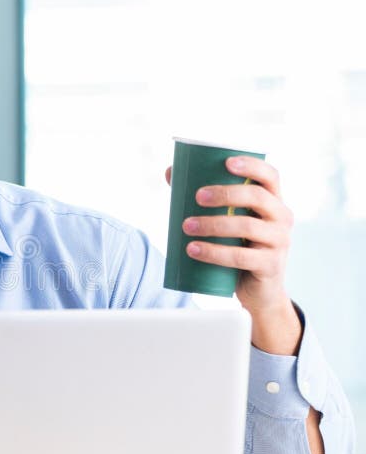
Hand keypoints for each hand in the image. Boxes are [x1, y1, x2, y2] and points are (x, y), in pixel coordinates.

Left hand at [165, 157, 300, 353]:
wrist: (258, 291)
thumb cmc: (239, 247)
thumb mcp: (229, 220)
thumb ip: (205, 197)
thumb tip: (171, 171)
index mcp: (273, 201)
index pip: (270, 176)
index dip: (252, 166)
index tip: (226, 163)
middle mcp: (282, 218)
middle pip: (257, 197)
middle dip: (225, 194)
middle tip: (196, 197)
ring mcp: (279, 242)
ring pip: (247, 227)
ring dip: (213, 224)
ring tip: (186, 226)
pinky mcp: (270, 266)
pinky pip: (241, 257)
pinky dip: (213, 252)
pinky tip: (192, 249)